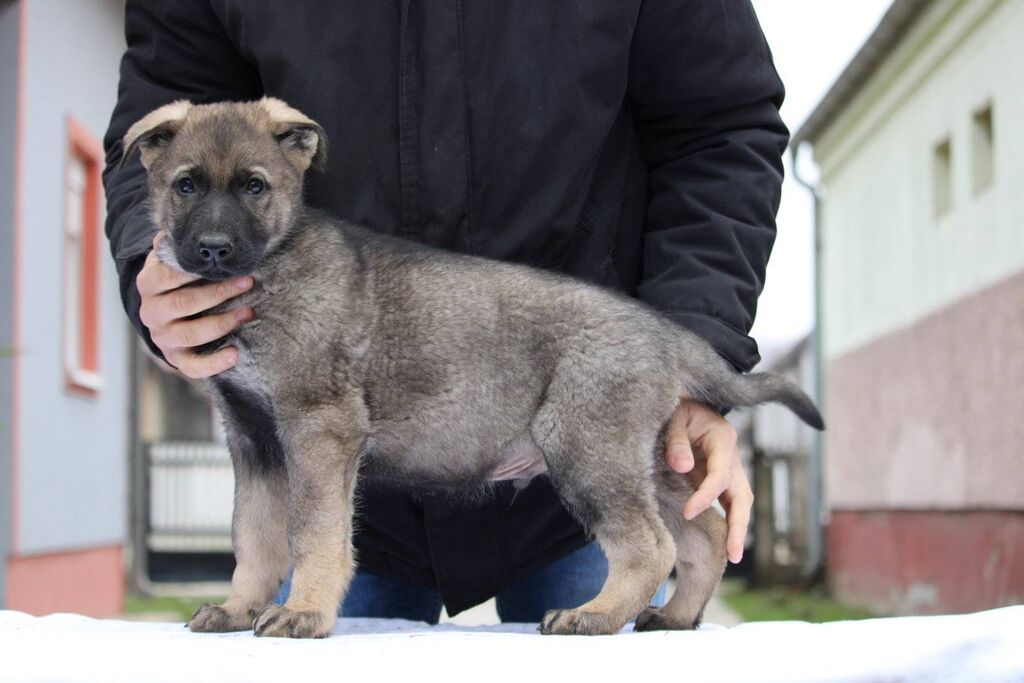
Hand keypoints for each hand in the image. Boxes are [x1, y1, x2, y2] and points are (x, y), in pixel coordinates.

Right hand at [137, 234, 253, 377]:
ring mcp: (162, 337)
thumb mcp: (170, 261)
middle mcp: (151, 312)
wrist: (165, 316)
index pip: (169, 275)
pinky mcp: (175, 359)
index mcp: (149, 284)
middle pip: (185, 303)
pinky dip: (214, 363)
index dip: (196, 271)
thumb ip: (173, 248)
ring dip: (222, 323)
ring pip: (191, 334)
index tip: (224, 264)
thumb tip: (173, 227)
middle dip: (219, 293)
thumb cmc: (176, 282)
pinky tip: (235, 354)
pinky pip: (193, 366)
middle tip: (248, 283)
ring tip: (248, 313)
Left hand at [664, 399, 752, 563]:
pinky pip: (727, 501)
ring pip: (740, 502)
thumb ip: (676, 441)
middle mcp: (731, 456)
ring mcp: (728, 468)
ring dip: (737, 527)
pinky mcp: (719, 476)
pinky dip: (727, 520)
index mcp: (724, 439)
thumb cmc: (677, 406)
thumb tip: (682, 467)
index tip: (688, 512)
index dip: (705, 497)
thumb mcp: (674, 417)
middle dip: (738, 525)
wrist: (683, 399)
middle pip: (742, 495)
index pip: (719, 476)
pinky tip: (721, 542)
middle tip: (732, 555)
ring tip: (732, 556)